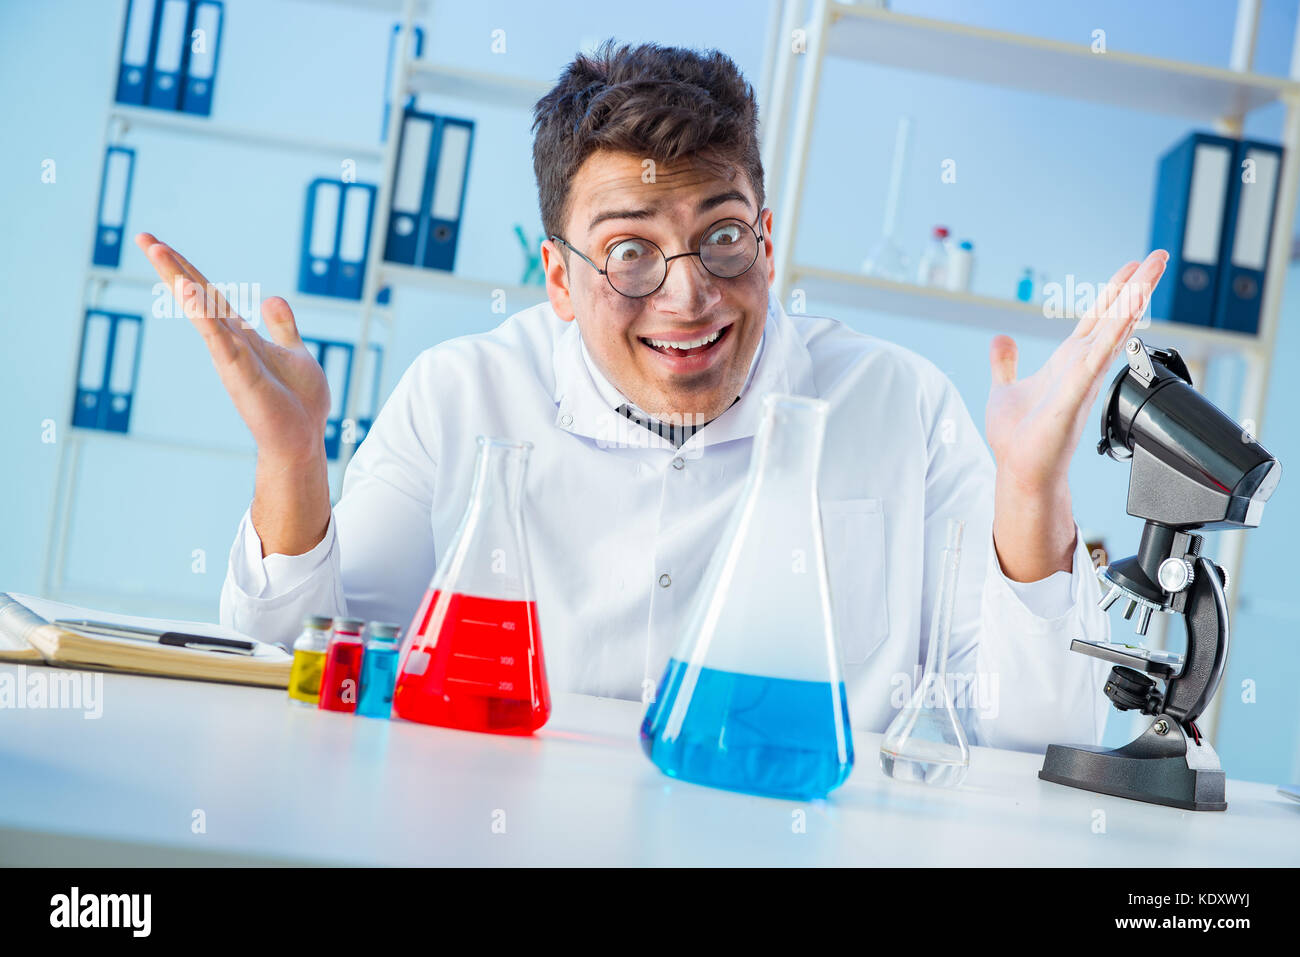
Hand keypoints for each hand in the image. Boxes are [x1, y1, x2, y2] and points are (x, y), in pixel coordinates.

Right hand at [134, 233, 329, 462]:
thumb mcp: (294, 352)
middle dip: (172, 267)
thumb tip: (272, 297)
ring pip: (202, 312)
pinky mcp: (240, 374)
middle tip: (143, 236)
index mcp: (241, 336)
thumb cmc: (299, 403)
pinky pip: (219, 340)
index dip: (187, 269)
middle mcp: (230, 343)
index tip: (157, 243)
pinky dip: (204, 317)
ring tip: (157, 251)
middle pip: (197, 297)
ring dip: (180, 281)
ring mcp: (232, 357)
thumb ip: (281, 327)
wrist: (304, 439)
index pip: (210, 294)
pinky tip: (189, 293)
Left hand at [985, 250, 1169, 579]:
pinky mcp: (1073, 395)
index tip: (1132, 267)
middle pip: (1113, 318)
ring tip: (1149, 274)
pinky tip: (1122, 315)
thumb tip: (1000, 340)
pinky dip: (1109, 336)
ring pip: (1112, 332)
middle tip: (1158, 257)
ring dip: (1130, 303)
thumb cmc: (1017, 438)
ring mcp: (1080, 380)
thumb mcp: (1004, 388)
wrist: (1019, 470)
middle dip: (1135, 288)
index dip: (1113, 293)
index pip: (1096, 319)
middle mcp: (1080, 367)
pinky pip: (1095, 358)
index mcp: (1067, 363)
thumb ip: (1005, 363)